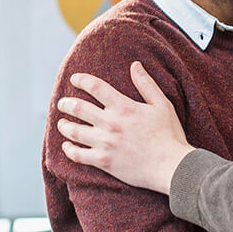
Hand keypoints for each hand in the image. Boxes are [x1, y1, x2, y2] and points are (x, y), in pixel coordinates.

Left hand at [56, 62, 193, 193]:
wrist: (171, 166)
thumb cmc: (169, 135)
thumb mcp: (162, 105)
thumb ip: (146, 84)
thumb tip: (135, 65)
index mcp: (124, 107)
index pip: (95, 87)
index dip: (82, 80)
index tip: (74, 79)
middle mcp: (111, 123)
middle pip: (78, 108)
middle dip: (66, 103)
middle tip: (62, 103)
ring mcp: (105, 143)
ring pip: (74, 131)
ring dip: (64, 125)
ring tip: (62, 123)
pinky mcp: (104, 161)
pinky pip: (78, 155)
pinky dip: (69, 149)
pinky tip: (67, 145)